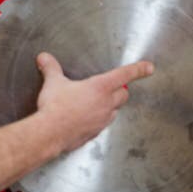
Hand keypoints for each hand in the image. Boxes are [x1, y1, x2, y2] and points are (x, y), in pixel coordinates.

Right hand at [35, 52, 152, 153]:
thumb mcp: (53, 83)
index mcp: (100, 87)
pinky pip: (103, 123)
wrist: (50, 133)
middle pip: (123, 94)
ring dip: (110, 105)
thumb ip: (51, 68)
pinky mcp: (95, 133)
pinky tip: (86, 117)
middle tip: (111, 86)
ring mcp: (102, 120)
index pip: (124, 75)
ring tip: (96, 102)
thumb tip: (44, 57)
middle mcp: (106, 104)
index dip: (138, 70)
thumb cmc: (55, 107)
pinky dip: (99, 118)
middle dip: (120, 89)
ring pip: (115, 110)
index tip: (149, 67)